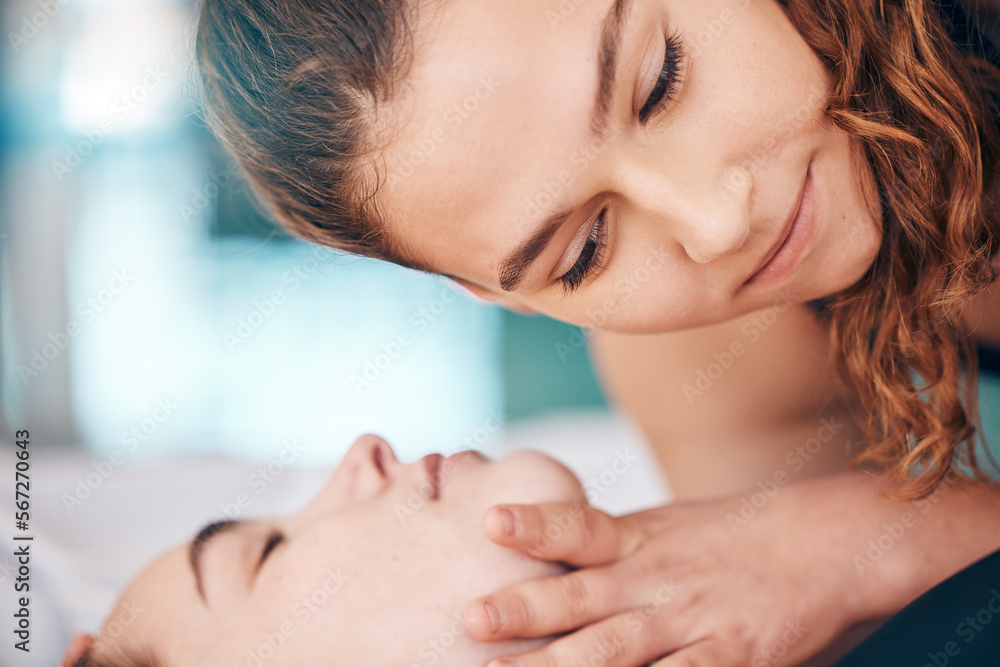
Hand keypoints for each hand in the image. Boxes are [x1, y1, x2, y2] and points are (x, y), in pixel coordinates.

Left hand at [462, 473, 931, 666]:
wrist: (829, 540)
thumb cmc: (736, 534)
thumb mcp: (665, 527)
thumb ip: (609, 545)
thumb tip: (549, 550)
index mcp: (639, 540)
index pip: (580, 527)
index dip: (538, 524)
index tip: (491, 521)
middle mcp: (656, 579)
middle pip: (584, 594)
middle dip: (527, 609)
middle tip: (473, 617)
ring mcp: (691, 621)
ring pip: (618, 650)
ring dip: (565, 665)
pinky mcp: (731, 658)